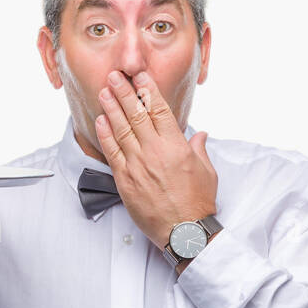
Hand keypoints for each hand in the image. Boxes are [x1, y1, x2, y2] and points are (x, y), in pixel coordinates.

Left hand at [94, 69, 217, 248]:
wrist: (184, 231)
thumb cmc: (197, 203)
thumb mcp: (206, 172)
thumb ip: (199, 149)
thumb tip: (200, 136)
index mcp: (176, 146)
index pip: (159, 110)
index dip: (148, 90)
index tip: (140, 76)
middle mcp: (155, 151)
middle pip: (136, 114)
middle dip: (124, 92)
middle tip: (115, 76)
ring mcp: (138, 165)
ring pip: (121, 129)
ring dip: (111, 108)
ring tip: (104, 91)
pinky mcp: (125, 181)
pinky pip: (112, 152)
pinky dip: (105, 135)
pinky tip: (101, 120)